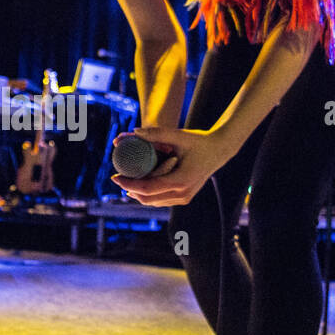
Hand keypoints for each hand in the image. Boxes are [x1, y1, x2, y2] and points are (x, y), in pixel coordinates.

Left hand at [110, 126, 235, 206]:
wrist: (219, 150)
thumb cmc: (199, 141)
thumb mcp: (179, 135)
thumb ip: (157, 133)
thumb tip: (134, 132)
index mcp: (180, 181)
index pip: (147, 188)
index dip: (128, 184)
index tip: (115, 177)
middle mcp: (182, 194)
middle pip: (148, 199)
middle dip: (130, 190)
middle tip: (117, 179)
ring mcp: (184, 198)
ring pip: (154, 202)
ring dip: (138, 194)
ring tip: (125, 182)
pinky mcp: (185, 198)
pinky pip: (161, 200)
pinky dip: (148, 194)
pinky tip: (138, 185)